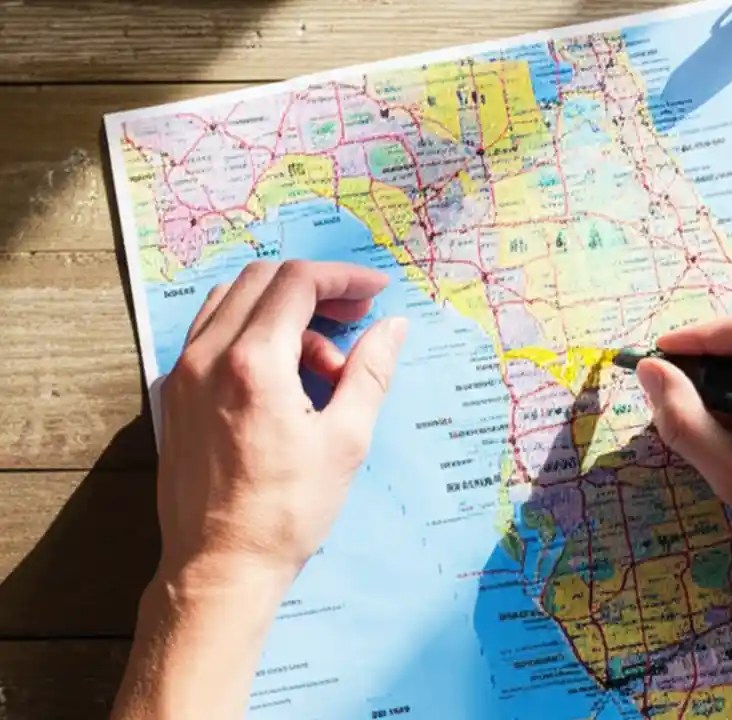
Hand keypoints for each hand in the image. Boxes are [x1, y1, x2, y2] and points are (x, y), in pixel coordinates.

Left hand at [155, 260, 406, 594]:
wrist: (220, 565)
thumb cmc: (287, 511)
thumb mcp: (346, 440)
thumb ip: (370, 372)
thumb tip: (393, 327)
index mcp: (253, 362)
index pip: (298, 283)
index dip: (344, 277)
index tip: (376, 290)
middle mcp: (208, 356)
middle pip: (263, 280)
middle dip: (316, 288)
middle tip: (357, 317)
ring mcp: (183, 375)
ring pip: (232, 302)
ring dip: (283, 310)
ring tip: (322, 358)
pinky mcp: (174, 396)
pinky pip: (211, 334)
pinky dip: (251, 332)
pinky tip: (283, 373)